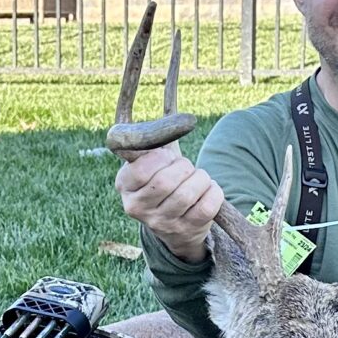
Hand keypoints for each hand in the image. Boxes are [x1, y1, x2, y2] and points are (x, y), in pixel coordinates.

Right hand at [116, 144, 224, 260]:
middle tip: (185, 168)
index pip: (140, 169)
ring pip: (187, 193)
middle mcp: (138, 208)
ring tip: (198, 178)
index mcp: (124, 186)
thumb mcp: (148, 163)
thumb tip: (170, 107)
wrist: (174, 226)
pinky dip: (214, 192)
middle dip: (183, 167)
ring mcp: (162, 223)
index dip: (160, 158)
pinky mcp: (186, 231)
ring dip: (200, 178)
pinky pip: (207, 206)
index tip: (167, 157)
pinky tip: (209, 190)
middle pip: (165, 182)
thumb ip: (152, 141)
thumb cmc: (161, 182)